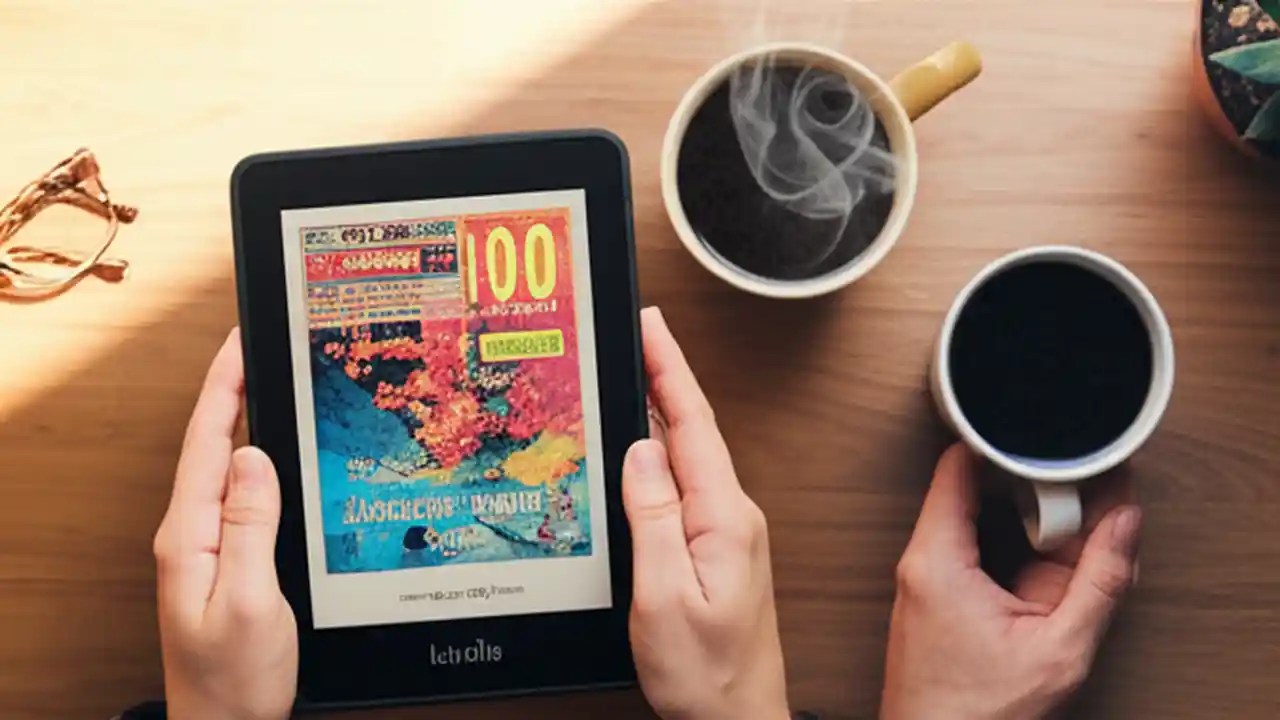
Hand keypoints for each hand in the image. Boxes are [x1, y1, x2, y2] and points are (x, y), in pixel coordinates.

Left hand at [153, 329, 297, 719]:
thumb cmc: (234, 680)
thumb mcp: (252, 601)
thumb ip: (249, 526)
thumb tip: (253, 456)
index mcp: (189, 536)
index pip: (207, 443)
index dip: (224, 387)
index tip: (241, 341)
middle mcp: (188, 534)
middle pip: (210, 445)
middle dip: (231, 389)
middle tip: (258, 346)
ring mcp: (202, 547)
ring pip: (222, 467)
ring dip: (241, 420)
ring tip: (265, 382)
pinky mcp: (220, 560)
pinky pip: (236, 495)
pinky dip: (253, 459)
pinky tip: (273, 453)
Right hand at [623, 308, 788, 719]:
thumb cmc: (707, 675)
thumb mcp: (665, 595)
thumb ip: (653, 517)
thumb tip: (642, 452)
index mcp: (724, 517)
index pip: (693, 423)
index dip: (669, 368)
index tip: (650, 325)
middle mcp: (733, 515)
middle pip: (694, 430)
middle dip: (664, 376)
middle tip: (635, 334)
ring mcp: (729, 532)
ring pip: (691, 456)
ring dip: (664, 411)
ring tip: (635, 373)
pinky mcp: (719, 549)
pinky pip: (687, 485)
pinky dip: (665, 453)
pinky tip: (647, 449)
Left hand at [881, 444, 1140, 719]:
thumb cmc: (980, 716)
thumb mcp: (1060, 649)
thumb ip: (1100, 580)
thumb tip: (1126, 521)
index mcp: (937, 559)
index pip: (957, 465)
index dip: (1001, 441)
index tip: (1045, 436)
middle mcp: (921, 562)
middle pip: (972, 489)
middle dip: (1029, 483)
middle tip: (1080, 479)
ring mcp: (926, 581)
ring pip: (978, 522)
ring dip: (1027, 517)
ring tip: (1079, 513)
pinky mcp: (939, 601)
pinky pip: (977, 554)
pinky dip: (1015, 549)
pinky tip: (1056, 556)